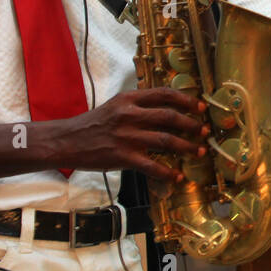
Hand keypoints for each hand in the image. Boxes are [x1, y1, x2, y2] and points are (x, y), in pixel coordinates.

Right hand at [61, 88, 210, 181]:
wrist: (66, 140)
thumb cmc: (93, 124)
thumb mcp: (116, 105)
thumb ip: (139, 104)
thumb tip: (168, 107)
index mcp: (129, 99)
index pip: (164, 94)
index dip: (187, 100)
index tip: (201, 107)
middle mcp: (130, 115)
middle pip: (170, 117)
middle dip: (192, 124)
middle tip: (205, 131)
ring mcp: (126, 136)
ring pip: (166, 141)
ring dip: (187, 147)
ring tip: (199, 151)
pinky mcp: (122, 157)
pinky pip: (151, 165)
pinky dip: (167, 172)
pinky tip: (178, 176)